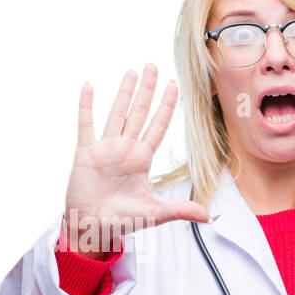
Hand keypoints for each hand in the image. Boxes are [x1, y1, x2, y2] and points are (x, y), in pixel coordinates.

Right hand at [61, 65, 210, 258]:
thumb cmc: (122, 220)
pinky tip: (90, 86)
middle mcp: (125, 149)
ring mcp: (105, 148)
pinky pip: (86, 124)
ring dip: (124, 92)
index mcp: (142, 159)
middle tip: (153, 66)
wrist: (94, 227)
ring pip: (117, 113)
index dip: (166, 107)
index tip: (174, 86)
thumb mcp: (155, 213)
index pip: (158, 126)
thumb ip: (181, 210)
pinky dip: (87, 105)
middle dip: (147, 90)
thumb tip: (209, 216)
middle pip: (139, 113)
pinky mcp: (85, 152)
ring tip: (132, 71)